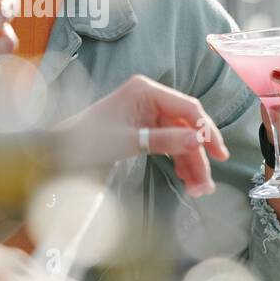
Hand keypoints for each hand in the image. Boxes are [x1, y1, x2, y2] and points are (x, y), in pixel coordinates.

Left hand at [52, 74, 229, 197]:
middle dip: (198, 156)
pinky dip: (177, 161)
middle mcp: (149, 98)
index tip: (219, 154)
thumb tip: (200, 140)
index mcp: (146, 90)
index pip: (188, 107)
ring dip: (190, 163)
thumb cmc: (88, 140)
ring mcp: (146, 113)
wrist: (60, 151)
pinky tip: (185, 179)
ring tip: (197, 190)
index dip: (207, 131)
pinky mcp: (142, 128)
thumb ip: (166, 140)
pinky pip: (168, 143)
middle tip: (206, 184)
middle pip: (186, 126)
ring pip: (179, 138)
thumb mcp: (130, 141)